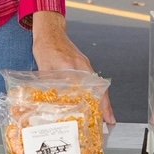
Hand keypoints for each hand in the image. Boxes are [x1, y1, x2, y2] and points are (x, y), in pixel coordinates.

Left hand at [31, 11, 116, 125]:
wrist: (50, 31)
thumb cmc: (46, 46)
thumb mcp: (44, 67)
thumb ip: (49, 83)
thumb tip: (50, 100)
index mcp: (75, 67)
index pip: (93, 89)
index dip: (102, 104)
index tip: (107, 116)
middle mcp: (83, 67)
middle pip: (100, 89)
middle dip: (106, 106)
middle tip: (109, 121)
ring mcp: (85, 65)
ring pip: (98, 86)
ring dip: (101, 100)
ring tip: (102, 115)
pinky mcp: (82, 64)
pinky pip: (92, 81)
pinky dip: (95, 92)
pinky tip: (92, 100)